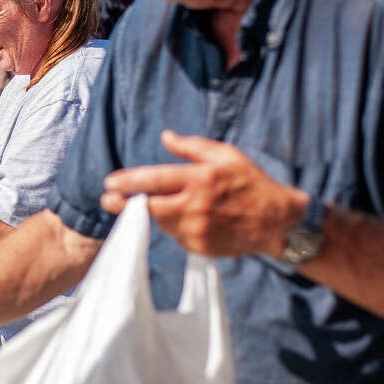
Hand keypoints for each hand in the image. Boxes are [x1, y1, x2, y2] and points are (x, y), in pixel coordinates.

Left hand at [99, 130, 304, 256]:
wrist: (277, 222)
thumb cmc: (251, 183)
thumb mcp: (226, 155)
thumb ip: (192, 147)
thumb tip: (165, 136)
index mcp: (200, 179)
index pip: (154, 180)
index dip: (128, 182)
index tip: (108, 182)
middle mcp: (196, 205)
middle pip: (147, 207)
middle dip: (121, 204)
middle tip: (106, 200)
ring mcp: (197, 229)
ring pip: (160, 222)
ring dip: (153, 214)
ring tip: (157, 205)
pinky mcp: (200, 247)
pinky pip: (175, 236)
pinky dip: (174, 226)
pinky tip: (185, 218)